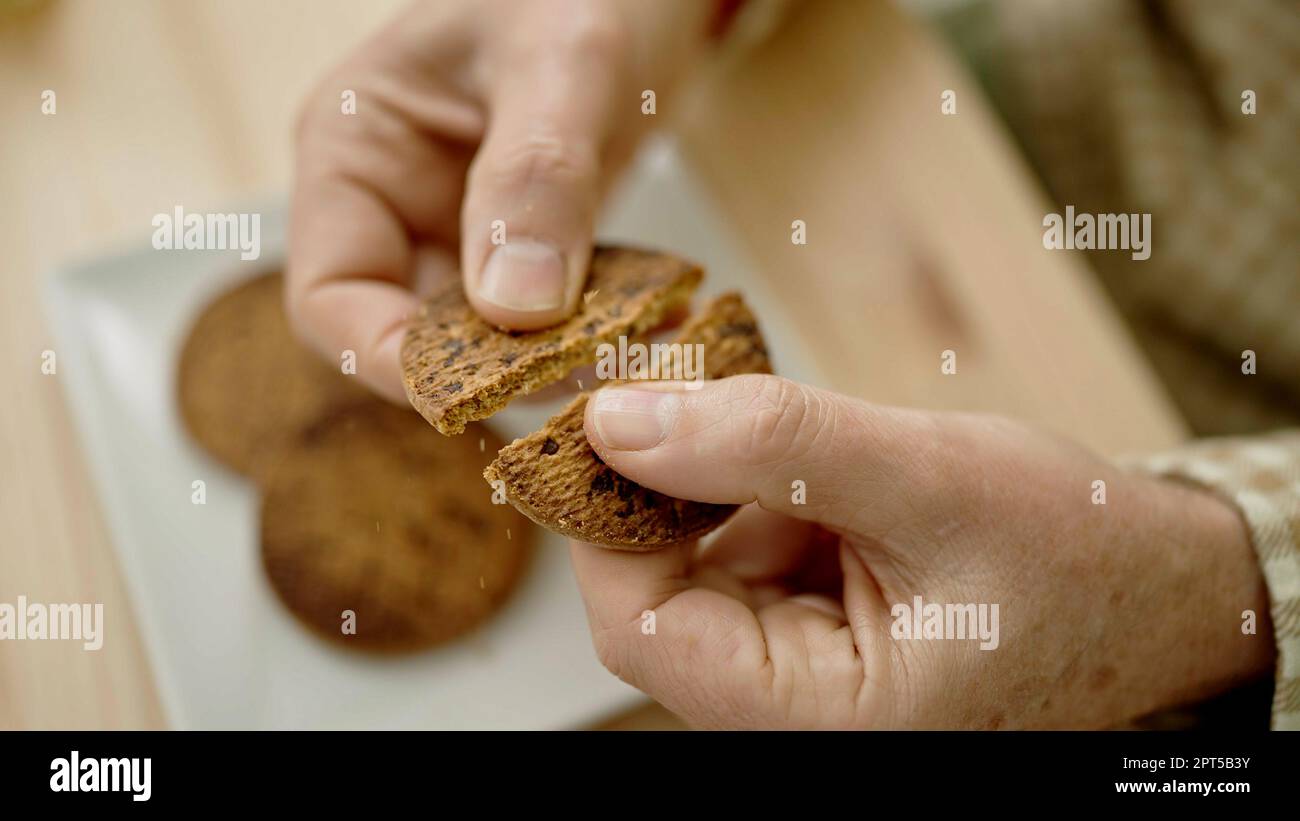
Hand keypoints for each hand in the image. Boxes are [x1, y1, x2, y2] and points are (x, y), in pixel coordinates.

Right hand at [286, 0, 713, 401]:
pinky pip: (543, 315)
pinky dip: (592, 331)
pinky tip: (657, 327)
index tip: (485, 390)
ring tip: (638, 356)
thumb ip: (535, 177)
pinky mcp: (523, 242)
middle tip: (591, 379)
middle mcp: (393, 202)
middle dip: (492, 370)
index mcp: (353, 151)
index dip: (391, 360)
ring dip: (554, 361)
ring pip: (482, 337)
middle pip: (408, 332)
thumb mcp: (561, 63)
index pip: (331, 297)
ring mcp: (458, 227)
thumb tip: (515, 312)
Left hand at [570, 375, 1274, 727]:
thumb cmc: (1078, 558)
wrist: (1165, 591)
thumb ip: (769, 443)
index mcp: (816, 718)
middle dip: (670, 482)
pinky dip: (765, 483)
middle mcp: (794, 707)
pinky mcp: (819, 620)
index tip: (608, 413)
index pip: (642, 629)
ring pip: (703, 557)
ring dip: (724, 475)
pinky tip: (817, 450)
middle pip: (661, 590)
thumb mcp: (926, 479)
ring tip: (798, 423)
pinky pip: (751, 544)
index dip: (605, 519)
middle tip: (690, 379)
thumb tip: (619, 420)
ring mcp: (805, 665)